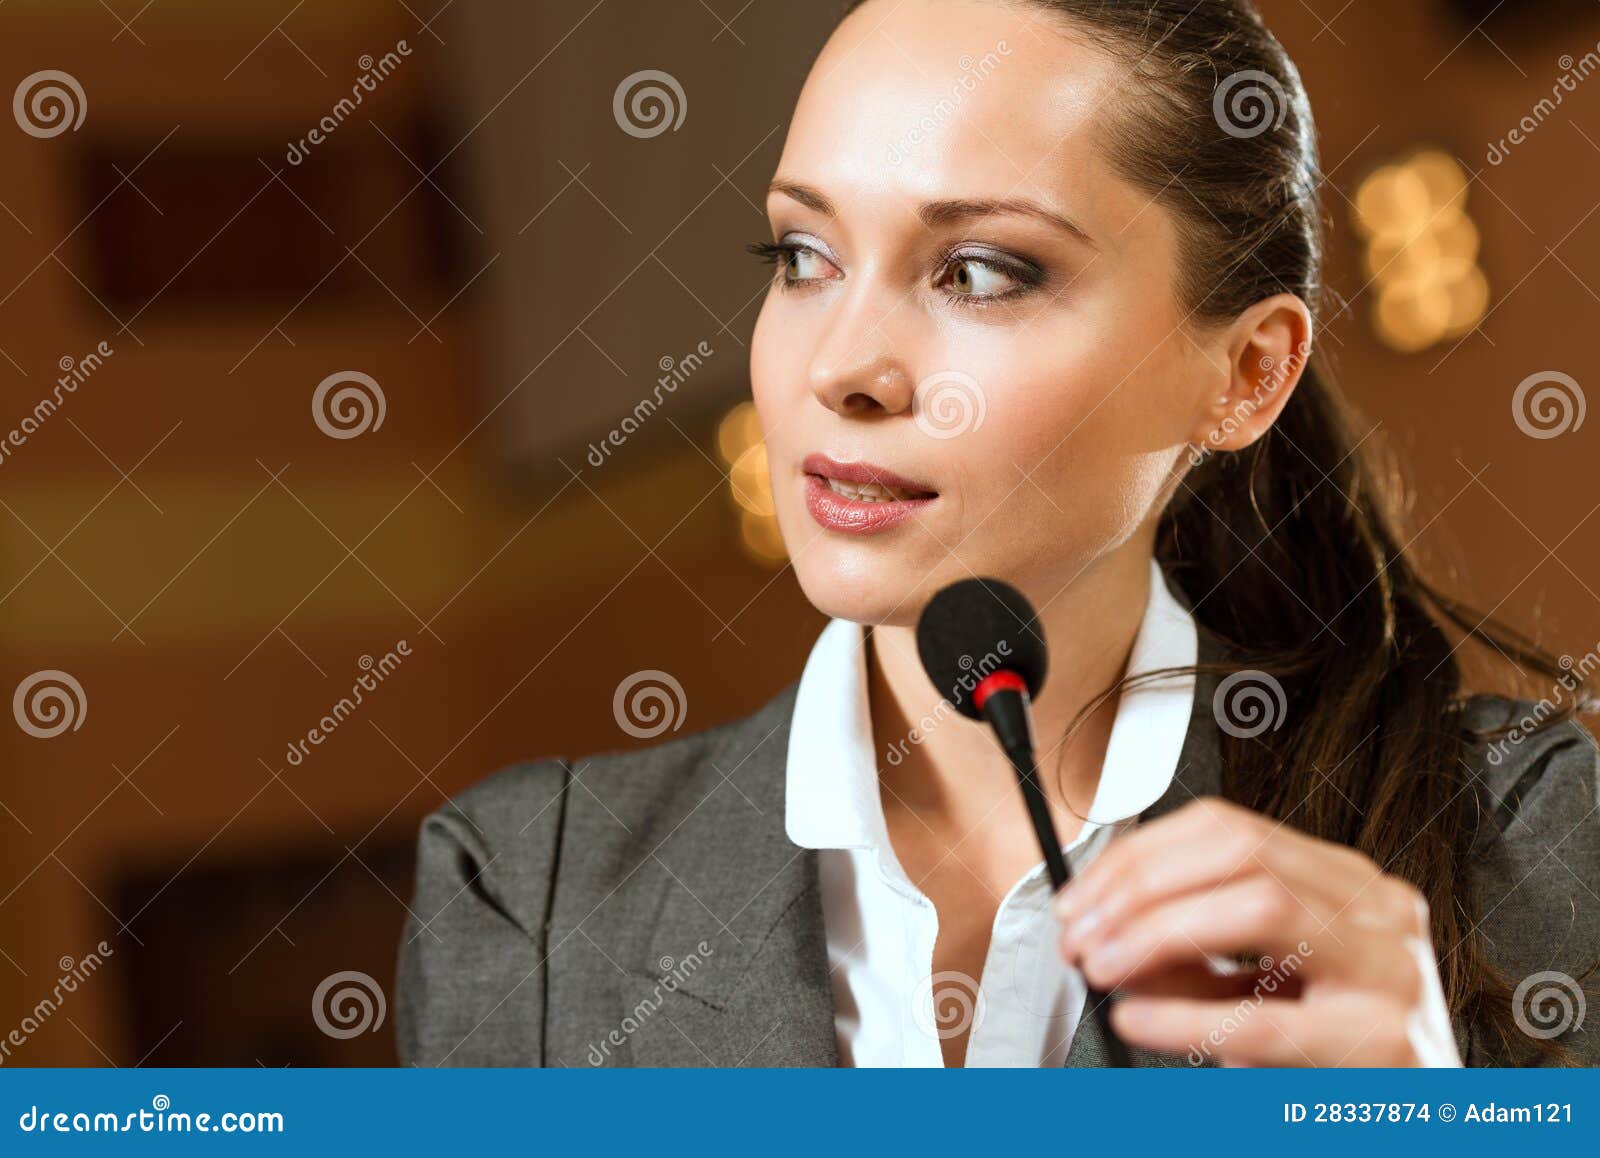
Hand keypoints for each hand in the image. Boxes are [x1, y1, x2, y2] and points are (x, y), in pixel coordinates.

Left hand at [1052, 797, 1461, 1066]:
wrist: (1424, 1122)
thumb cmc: (1346, 1053)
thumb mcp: (1269, 983)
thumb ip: (1193, 955)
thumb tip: (1107, 931)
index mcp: (1346, 883)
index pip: (1227, 828)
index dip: (1140, 854)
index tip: (1083, 893)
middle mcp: (1375, 910)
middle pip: (1239, 853)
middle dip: (1141, 885)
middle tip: (1082, 931)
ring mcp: (1387, 969)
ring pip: (1261, 905)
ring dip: (1159, 931)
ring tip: (1105, 966)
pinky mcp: (1383, 1042)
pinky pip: (1265, 1020)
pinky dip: (1184, 1018)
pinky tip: (1140, 1020)